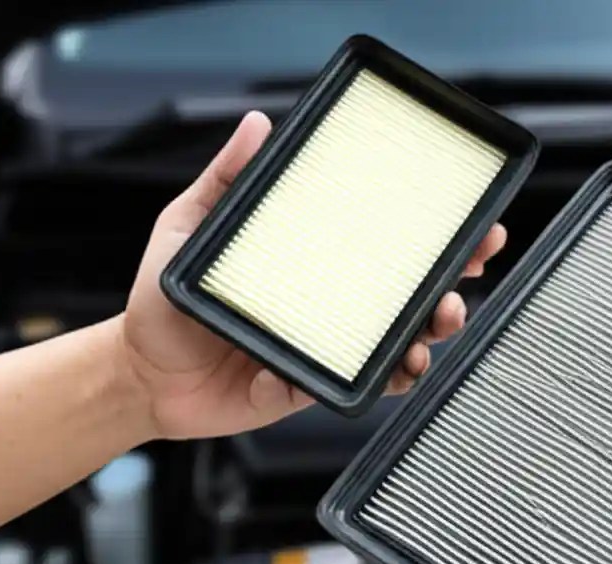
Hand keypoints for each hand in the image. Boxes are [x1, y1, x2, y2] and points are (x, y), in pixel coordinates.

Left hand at [119, 111, 506, 439]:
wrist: (138, 372)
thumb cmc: (164, 300)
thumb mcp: (189, 225)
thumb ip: (226, 178)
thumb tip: (256, 125)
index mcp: (312, 266)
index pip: (383, 249)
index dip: (434, 240)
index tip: (473, 225)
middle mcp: (328, 307)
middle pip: (406, 298)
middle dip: (452, 285)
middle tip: (469, 274)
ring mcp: (324, 349)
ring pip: (395, 345)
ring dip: (429, 336)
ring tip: (438, 323)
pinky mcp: (309, 388)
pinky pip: (358, 388)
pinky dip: (384, 381)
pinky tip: (396, 368)